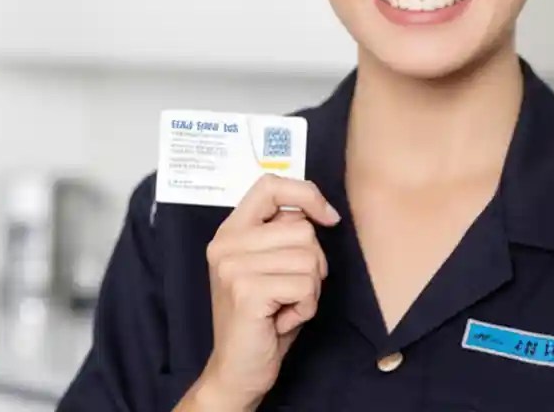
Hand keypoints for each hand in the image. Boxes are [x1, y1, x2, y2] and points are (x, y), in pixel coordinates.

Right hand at [190, 175, 339, 409]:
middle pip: (302, 229)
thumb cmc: (264, 318)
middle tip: (291, 290)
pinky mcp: (246, 290)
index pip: (270, 185)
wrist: (237, 369)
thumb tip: (318, 213)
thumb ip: (283, 235)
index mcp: (231, 231)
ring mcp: (232, 266)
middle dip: (313, 263)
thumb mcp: (272, 266)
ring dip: (309, 289)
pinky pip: (305, 286)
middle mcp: (226, 243)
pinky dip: (305, 307)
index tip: (328, 217)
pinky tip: (281, 320)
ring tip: (284, 305)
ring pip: (309, 259)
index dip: (306, 194)